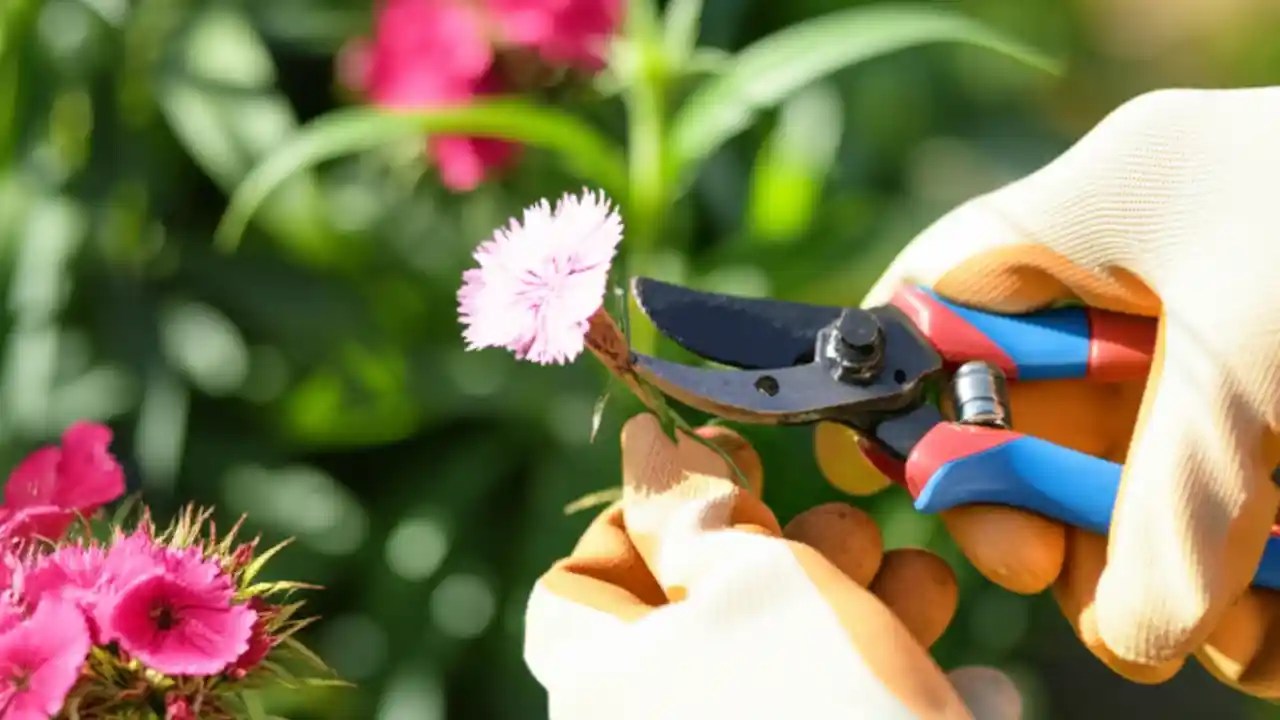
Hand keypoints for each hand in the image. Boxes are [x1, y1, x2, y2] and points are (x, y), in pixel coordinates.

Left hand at [525, 413, 1020, 718]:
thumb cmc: (826, 700)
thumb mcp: (754, 576)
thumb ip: (689, 504)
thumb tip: (643, 442)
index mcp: (603, 683)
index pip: (579, 581)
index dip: (644, 513)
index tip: (719, 468)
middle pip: (692, 609)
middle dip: (779, 546)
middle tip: (839, 521)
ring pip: (776, 655)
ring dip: (852, 599)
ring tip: (912, 578)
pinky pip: (836, 710)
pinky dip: (890, 673)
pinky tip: (955, 659)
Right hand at [815, 87, 1279, 693]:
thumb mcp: (1258, 356)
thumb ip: (1176, 498)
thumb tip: (1134, 634)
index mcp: (1105, 206)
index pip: (945, 286)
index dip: (902, 379)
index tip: (884, 477)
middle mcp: (1153, 273)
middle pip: (1036, 408)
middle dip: (1045, 507)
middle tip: (1053, 573)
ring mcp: (1228, 344)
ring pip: (1144, 478)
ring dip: (1169, 570)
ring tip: (1230, 634)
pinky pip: (1234, 505)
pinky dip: (1251, 580)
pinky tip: (1277, 633)